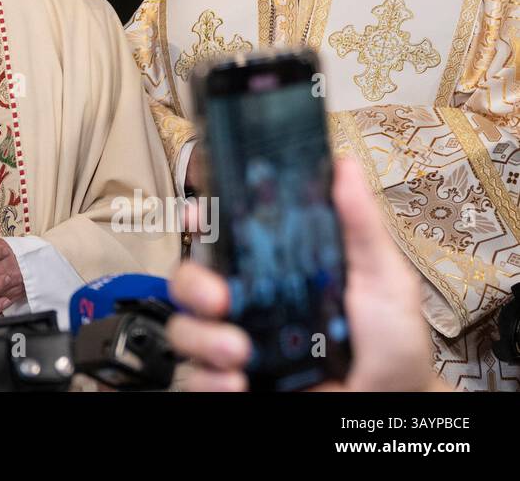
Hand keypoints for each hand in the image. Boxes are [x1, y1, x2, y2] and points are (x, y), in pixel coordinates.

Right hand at [166, 156, 440, 391]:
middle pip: (189, 279)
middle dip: (193, 284)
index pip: (221, 237)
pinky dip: (208, 380)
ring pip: (183, 328)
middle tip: (219, 299)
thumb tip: (343, 169)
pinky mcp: (226, 381)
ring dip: (202, 337)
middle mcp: (245, 302)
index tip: (198, 217)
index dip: (199, 222)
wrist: (391, 404)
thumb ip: (359, 226)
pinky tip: (235, 383)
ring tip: (239, 353)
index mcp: (272, 269)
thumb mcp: (383, 278)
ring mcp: (232, 342)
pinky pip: (193, 377)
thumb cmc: (389, 343)